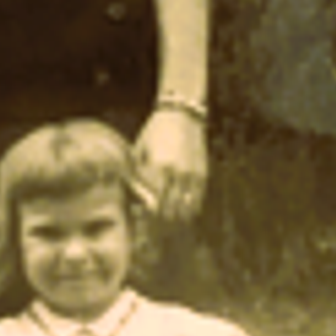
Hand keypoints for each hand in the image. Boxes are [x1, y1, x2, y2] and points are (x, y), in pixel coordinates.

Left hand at [134, 105, 206, 226]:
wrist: (182, 114)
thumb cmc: (155, 131)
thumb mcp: (139, 148)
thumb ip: (135, 172)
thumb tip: (132, 195)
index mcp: (158, 167)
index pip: (154, 202)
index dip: (149, 214)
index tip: (144, 216)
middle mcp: (176, 173)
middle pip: (170, 209)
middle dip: (162, 219)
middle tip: (156, 222)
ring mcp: (191, 175)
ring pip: (186, 208)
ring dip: (177, 217)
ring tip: (170, 219)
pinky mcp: (202, 174)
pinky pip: (198, 199)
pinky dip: (191, 209)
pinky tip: (185, 212)